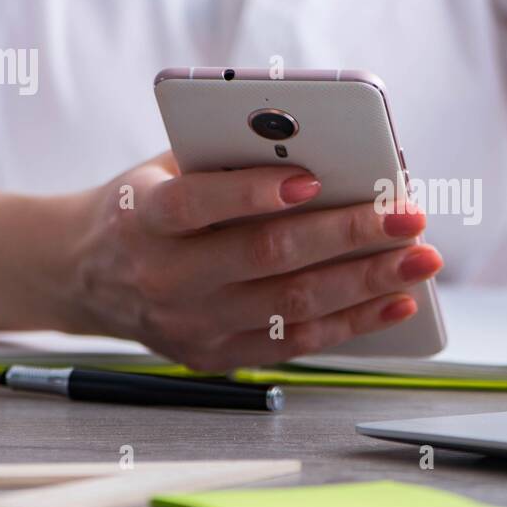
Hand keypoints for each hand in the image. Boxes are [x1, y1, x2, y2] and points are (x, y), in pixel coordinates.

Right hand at [66, 152, 442, 369]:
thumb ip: (230, 156)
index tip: (313, 178)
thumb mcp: (166, 166)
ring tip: (420, 259)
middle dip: (347, 236)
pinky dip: (353, 322)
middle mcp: (164, 277)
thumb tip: (330, 151)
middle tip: (408, 217)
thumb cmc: (147, 204)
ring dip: (366, 282)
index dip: (252, 193)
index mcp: (143, 218)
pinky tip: (396, 301)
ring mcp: (191, 325)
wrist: (87, 274)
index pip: (196, 205)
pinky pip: (296, 343)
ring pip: (291, 305)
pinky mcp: (216, 356)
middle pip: (265, 257)